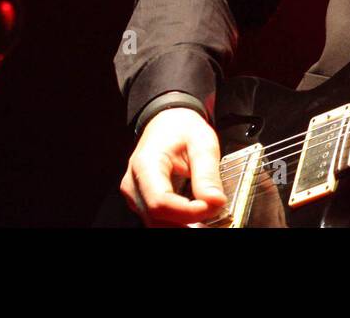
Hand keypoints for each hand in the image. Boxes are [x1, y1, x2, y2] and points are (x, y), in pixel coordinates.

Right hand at [120, 107, 226, 225]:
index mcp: (145, 164)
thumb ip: (207, 173)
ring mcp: (136, 196)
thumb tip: (215, 201)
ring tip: (208, 220)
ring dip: (184, 226)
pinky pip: (159, 221)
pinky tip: (198, 220)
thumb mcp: (202, 142)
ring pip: (157, 224)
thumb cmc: (181, 129)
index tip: (211, 207)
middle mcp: (134, 185)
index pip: (160, 201)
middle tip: (215, 217)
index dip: (186, 211)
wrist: (168, 123)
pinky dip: (179, 223)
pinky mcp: (143, 203)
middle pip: (157, 218)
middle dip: (188, 223)